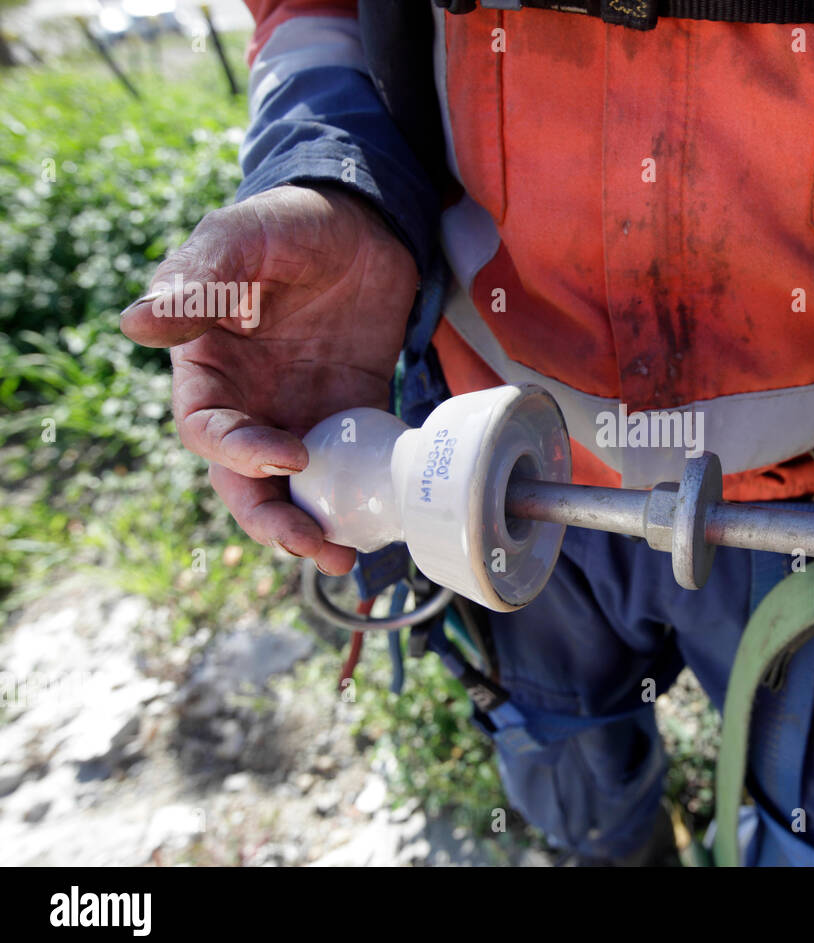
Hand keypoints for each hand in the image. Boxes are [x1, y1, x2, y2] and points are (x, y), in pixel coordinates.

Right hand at [120, 185, 417, 573]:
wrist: (365, 222)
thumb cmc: (290, 225)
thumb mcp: (242, 239)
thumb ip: (198, 282)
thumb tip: (137, 324)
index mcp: (209, 368)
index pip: (207, 431)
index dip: (239, 453)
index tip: (288, 456)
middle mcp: (251, 402)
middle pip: (246, 481)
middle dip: (274, 522)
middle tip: (315, 545)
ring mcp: (302, 413)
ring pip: (295, 490)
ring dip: (314, 526)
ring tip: (345, 555)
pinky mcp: (352, 415)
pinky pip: (351, 469)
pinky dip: (361, 499)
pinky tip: (382, 523)